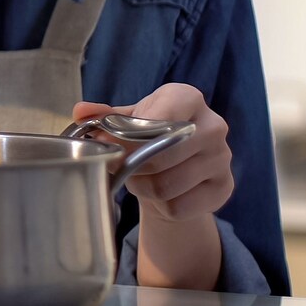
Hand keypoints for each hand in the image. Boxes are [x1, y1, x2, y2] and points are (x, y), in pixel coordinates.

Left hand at [74, 83, 233, 223]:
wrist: (181, 165)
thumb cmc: (152, 134)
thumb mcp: (130, 117)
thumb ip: (105, 115)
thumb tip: (81, 111)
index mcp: (187, 98)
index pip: (158, 120)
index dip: (128, 138)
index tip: (111, 145)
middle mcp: (212, 125)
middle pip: (158, 157)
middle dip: (131, 166)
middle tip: (123, 166)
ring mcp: (222, 158)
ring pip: (166, 186)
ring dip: (143, 188)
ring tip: (140, 178)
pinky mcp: (224, 187)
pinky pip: (178, 207)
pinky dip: (161, 206)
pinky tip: (161, 194)